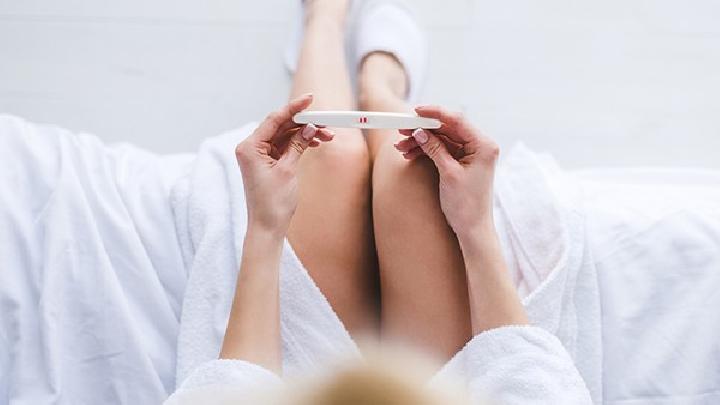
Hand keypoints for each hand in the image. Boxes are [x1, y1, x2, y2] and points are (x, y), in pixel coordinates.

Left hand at [235, 94, 333, 235]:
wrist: (267, 227)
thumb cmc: (273, 202)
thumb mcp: (288, 170)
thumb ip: (298, 145)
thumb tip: (309, 127)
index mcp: (250, 147)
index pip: (274, 119)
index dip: (294, 108)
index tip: (310, 98)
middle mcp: (252, 148)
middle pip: (281, 126)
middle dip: (304, 123)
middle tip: (326, 121)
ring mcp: (259, 155)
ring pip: (286, 136)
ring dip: (306, 134)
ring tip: (327, 135)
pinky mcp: (268, 163)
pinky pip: (286, 146)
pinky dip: (300, 144)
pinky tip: (317, 142)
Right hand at [395, 105, 498, 239]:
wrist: (472, 229)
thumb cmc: (466, 204)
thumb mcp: (448, 173)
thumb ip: (435, 149)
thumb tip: (420, 132)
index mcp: (483, 145)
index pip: (457, 120)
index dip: (435, 113)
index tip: (416, 111)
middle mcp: (479, 146)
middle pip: (447, 128)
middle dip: (423, 129)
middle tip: (402, 130)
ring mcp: (470, 154)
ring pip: (442, 139)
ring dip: (420, 141)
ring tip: (401, 146)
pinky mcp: (462, 162)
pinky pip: (441, 150)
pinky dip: (426, 150)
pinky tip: (409, 153)